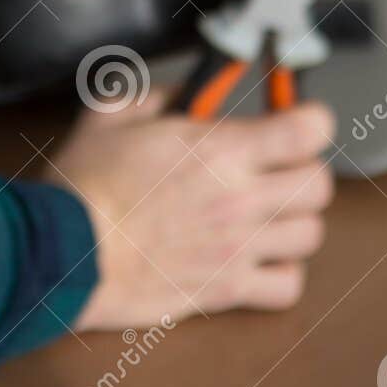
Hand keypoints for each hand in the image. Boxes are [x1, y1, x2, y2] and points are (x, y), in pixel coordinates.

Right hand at [46, 87, 335, 330]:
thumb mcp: (111, 114)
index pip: (307, 130)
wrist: (67, 253)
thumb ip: (156, 94)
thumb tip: (184, 95)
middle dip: (302, 169)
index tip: (294, 119)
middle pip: (319, 185)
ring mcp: (239, 249)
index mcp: (221, 150)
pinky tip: (257, 257)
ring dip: (293, 220)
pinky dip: (281, 272)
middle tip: (276, 167)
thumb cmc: (85, 186)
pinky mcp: (228, 291)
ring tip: (265, 213)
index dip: (309, 119)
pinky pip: (289, 286)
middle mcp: (242, 199)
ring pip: (311, 235)